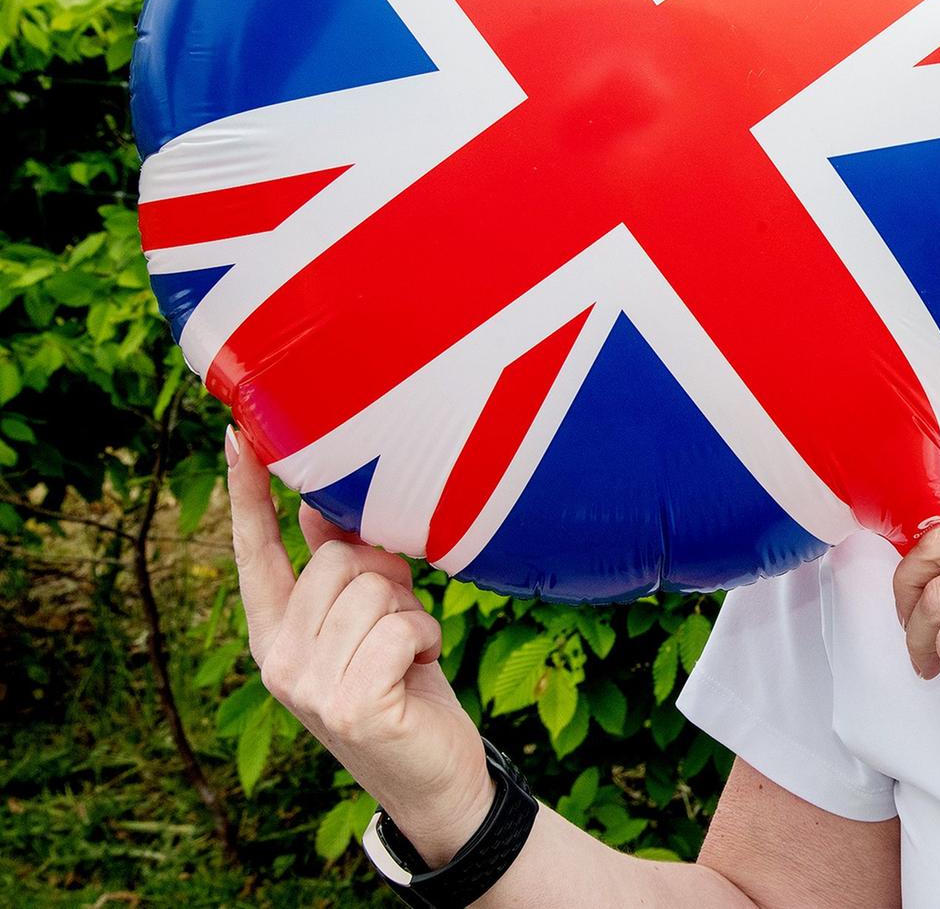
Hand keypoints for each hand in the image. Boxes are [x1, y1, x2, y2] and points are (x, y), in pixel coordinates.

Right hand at [226, 427, 493, 865]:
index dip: (249, 491)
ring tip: (409, 652)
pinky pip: (399, 627)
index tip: (239, 430)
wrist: (435, 774)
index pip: (255, 550)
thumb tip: (325, 498)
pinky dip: (424, 639)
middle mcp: (275, 657)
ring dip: (411, 614)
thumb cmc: (406, 684)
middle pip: (339, 560)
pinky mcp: (347, 704)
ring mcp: (305, 685)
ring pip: (374, 590)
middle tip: (400, 622)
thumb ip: (346, 566)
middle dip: (388, 579)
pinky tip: (419, 670)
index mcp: (275, 629)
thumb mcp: (372, 618)